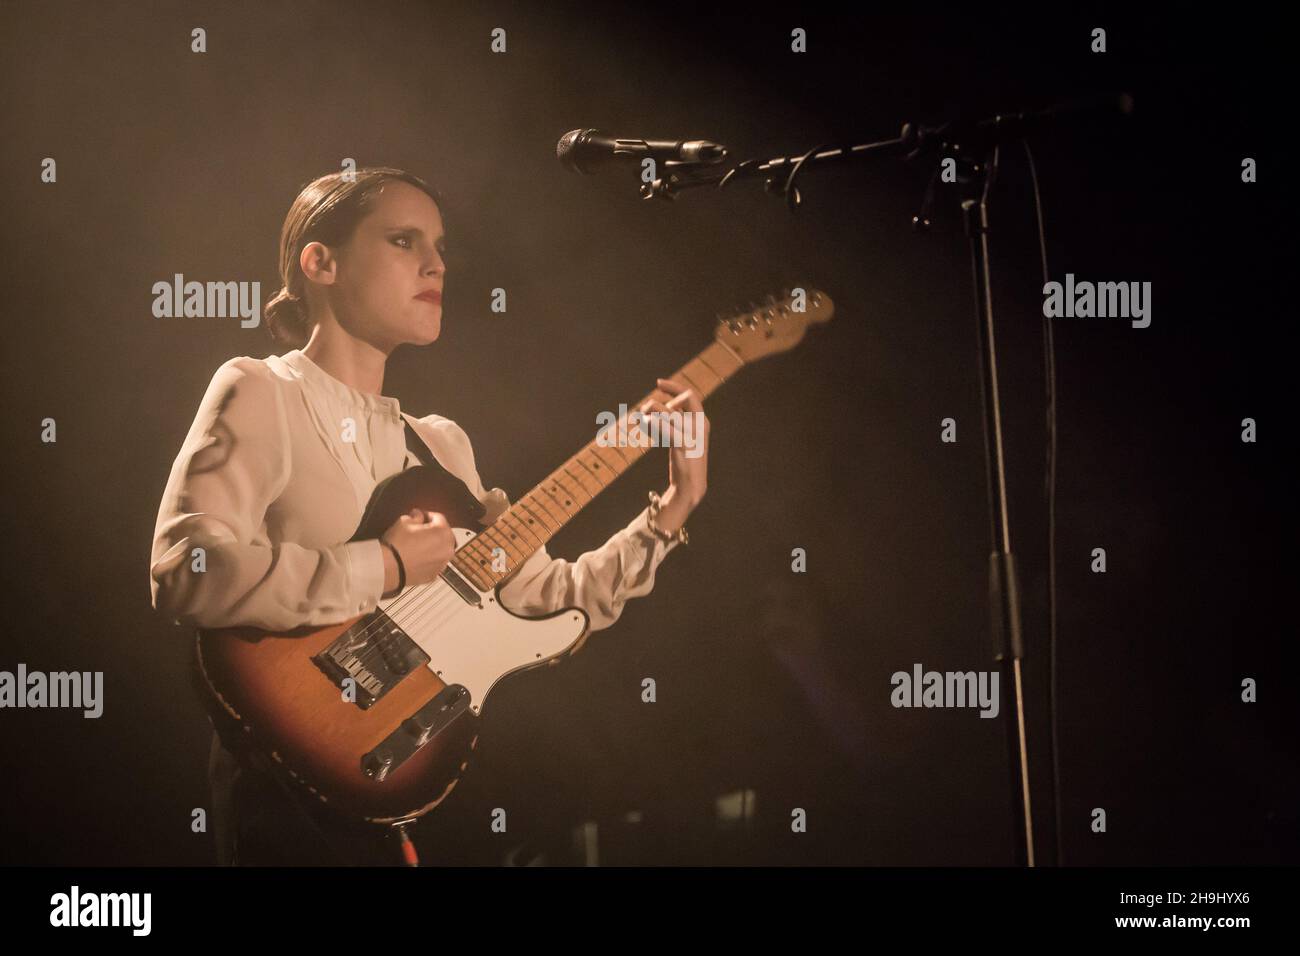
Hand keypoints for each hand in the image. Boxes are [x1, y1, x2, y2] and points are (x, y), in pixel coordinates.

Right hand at [380, 508, 455, 590]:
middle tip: (419, 529)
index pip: (439, 518)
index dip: (427, 515)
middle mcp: (447, 549)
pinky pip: (434, 563)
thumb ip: (416, 516)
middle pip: (443, 534)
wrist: (389, 568)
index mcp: (443, 532)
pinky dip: (428, 558)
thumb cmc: (397, 545)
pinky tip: (416, 556)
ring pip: (440, 550)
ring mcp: (442, 563)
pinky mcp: (434, 574)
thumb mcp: (404, 522)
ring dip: (432, 545)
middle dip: (433, 530)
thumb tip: (418, 516)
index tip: (420, 515)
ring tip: (417, 543)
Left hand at [639, 377, 708, 531]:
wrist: (690, 485)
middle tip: (644, 410)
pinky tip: (645, 427)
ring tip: (641, 423)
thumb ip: (674, 421)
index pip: (690, 395)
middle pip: (680, 400)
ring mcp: (693, 435)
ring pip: (669, 413)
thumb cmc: (683, 460)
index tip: (658, 382)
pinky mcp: (684, 445)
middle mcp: (700, 425)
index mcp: (702, 421)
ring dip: (650, 415)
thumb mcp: (680, 436)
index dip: (674, 387)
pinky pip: (665, 426)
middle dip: (659, 401)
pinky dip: (653, 423)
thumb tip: (656, 407)